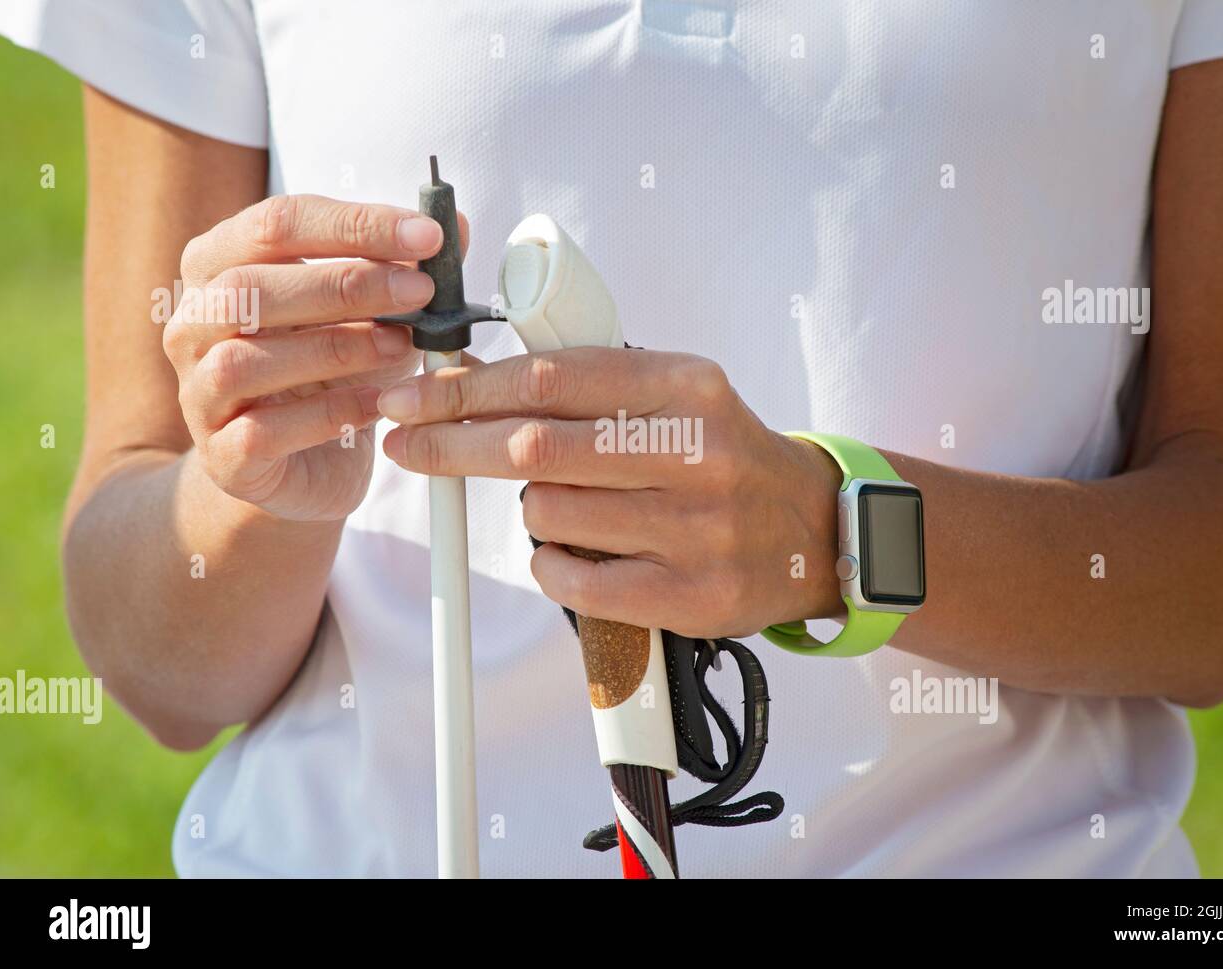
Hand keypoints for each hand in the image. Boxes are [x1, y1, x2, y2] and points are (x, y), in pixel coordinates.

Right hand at [163, 194, 467, 520]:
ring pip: (243, 360)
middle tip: (421, 289)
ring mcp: (198, 392)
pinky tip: (379, 405)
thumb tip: (454, 221)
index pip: (278, 222)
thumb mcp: (378, 312)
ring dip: (334, 348)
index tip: (429, 235)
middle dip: (344, 283)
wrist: (310, 466)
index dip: (356, 224)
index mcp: (221, 263)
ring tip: (403, 346)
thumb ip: (408, 266)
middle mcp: (194, 323)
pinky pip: (262, 432)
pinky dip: (326, 416)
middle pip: (249, 287)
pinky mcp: (223, 456)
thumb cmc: (336, 373)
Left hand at [379, 348, 844, 636]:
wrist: (813, 532)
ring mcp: (695, 531)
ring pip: (547, 514)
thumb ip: (592, 385)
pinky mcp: (689, 597)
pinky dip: (548, 562)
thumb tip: (472, 383)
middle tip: (409, 443)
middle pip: (535, 447)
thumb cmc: (722, 455)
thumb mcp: (678, 393)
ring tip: (566, 504)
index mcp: (689, 387)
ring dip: (528, 508)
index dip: (466, 389)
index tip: (412, 397)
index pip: (551, 379)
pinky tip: (570, 550)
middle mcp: (697, 454)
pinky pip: (572, 579)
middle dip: (452, 444)